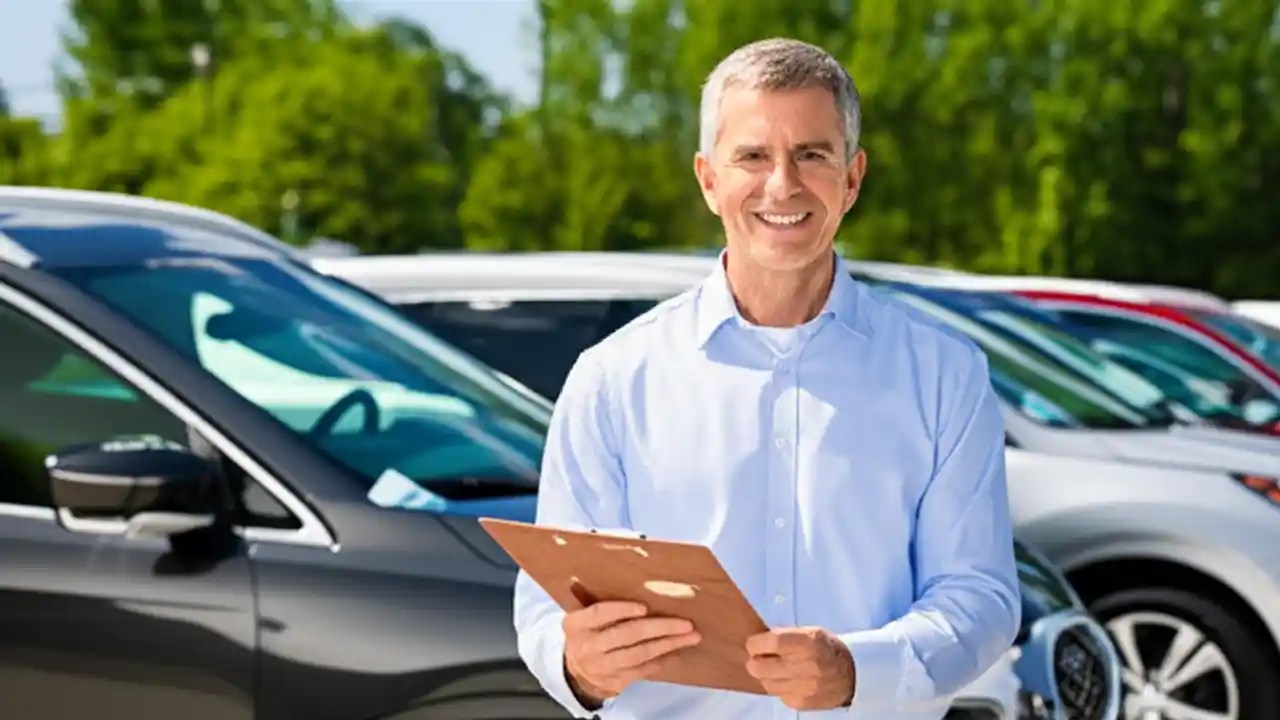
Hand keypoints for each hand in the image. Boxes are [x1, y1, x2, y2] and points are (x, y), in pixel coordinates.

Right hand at [562, 601, 701, 706]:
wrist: (576, 671)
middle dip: (659, 627)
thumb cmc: (587, 633)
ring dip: (668, 644)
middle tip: (685, 623)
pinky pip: (644, 670)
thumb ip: (598, 600)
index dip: (621, 610)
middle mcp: (588, 647)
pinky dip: (663, 660)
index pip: (599, 614)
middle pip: (626, 635)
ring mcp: (603, 667)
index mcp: (577, 624)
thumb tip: (638, 582)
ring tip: (690, 636)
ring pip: (639, 654)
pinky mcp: (616, 681)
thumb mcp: (582, 616)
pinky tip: (678, 650)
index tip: (645, 607)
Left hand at [745, 627, 855, 710]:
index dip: (755, 643)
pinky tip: (787, 680)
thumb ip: (784, 635)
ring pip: (766, 683)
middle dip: (755, 661)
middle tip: (757, 657)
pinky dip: (779, 687)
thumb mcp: (810, 632)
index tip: (753, 643)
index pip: (771, 643)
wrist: (851, 675)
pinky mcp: (802, 702)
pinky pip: (778, 695)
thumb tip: (757, 641)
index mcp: (808, 643)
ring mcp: (804, 687)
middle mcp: (807, 666)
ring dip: (765, 675)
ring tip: (773, 669)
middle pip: (761, 667)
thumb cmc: (826, 648)